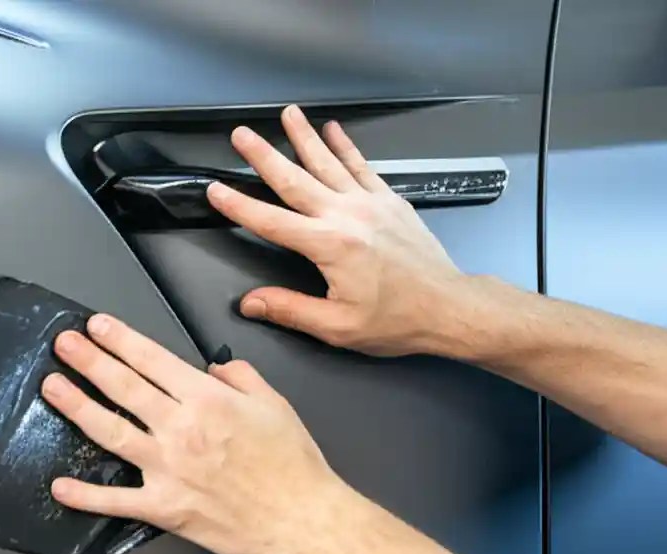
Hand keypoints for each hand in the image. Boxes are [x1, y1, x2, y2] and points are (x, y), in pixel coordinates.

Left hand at [41, 313, 346, 553]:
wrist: (302, 520)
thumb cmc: (293, 467)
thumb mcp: (275, 404)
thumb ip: (241, 377)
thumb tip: (214, 368)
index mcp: (208, 400)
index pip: (153, 359)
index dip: (121, 339)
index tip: (97, 326)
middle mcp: (182, 430)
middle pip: (124, 387)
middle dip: (88, 360)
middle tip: (63, 344)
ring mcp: (169, 469)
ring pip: (110, 432)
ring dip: (76, 407)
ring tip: (52, 387)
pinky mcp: (165, 508)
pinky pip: (117, 501)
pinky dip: (85, 495)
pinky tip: (60, 486)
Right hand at [207, 104, 478, 357]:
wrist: (449, 308)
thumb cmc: (399, 319)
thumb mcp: (337, 326)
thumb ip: (289, 310)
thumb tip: (251, 303)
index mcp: (331, 247)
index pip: (272, 221)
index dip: (239, 205)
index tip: (216, 190)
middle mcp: (349, 217)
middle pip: (296, 179)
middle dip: (264, 155)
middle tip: (241, 135)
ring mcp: (371, 204)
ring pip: (329, 163)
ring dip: (304, 136)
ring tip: (287, 114)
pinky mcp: (390, 202)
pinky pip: (363, 166)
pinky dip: (346, 146)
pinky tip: (333, 130)